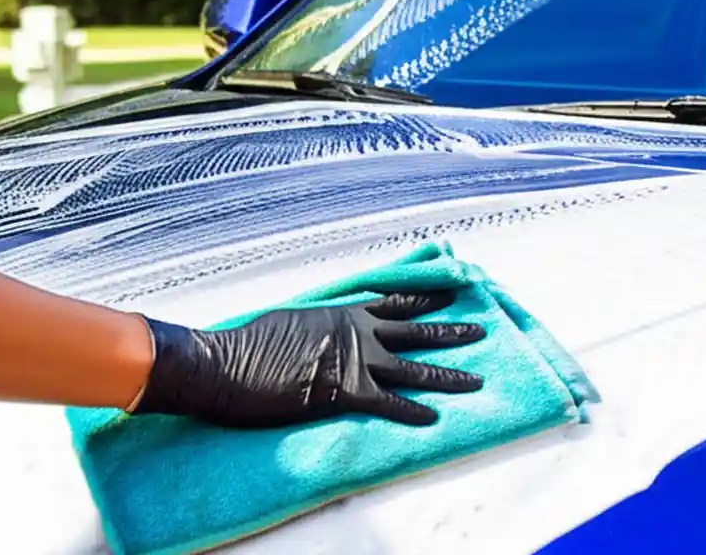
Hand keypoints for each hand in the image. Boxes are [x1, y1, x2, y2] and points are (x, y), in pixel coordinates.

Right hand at [132, 291, 485, 427]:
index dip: (426, 295)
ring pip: (413, 368)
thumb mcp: (291, 322)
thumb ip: (320, 326)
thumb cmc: (247, 345)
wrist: (225, 363)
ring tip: (477, 380)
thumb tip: (324, 332)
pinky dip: (412, 411)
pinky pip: (388, 403)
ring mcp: (354, 361)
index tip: (453, 288)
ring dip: (447, 374)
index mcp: (343, 313)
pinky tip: (434, 418)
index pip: (396, 301)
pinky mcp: (344, 392)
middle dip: (451, 331)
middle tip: (480, 329)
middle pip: (416, 331)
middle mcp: (357, 333)